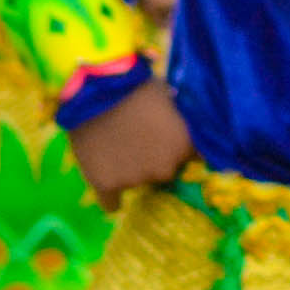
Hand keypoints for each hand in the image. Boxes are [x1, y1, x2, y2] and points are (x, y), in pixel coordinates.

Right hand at [67, 78, 193, 207]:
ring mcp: (135, 179)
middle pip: (165, 170)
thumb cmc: (136, 85)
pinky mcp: (105, 184)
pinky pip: (111, 203)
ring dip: (132, 170)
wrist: (95, 90)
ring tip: (116, 147)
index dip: (179, 147)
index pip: (194, 157)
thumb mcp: (171, 97)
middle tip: (139, 139)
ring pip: (138, 181)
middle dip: (156, 157)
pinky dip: (111, 199)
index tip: (168, 140)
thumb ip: (178, 120)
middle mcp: (166, 168)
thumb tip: (179, 124)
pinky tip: (108, 185)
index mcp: (186, 145)